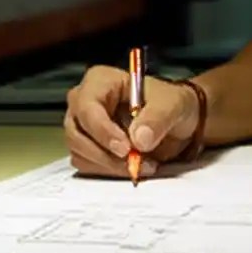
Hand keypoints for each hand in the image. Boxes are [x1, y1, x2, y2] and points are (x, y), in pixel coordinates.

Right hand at [64, 65, 201, 177]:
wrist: (175, 123)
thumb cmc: (169, 105)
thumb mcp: (173, 104)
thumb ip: (157, 118)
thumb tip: (139, 139)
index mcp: (100, 81)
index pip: (87, 107)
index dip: (102, 130)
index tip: (125, 149)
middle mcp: (83, 102)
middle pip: (76, 133)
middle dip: (105, 154)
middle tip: (135, 163)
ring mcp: (81, 126)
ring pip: (79, 153)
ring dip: (109, 165)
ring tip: (141, 164)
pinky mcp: (85, 147)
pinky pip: (86, 165)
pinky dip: (108, 171)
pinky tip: (131, 166)